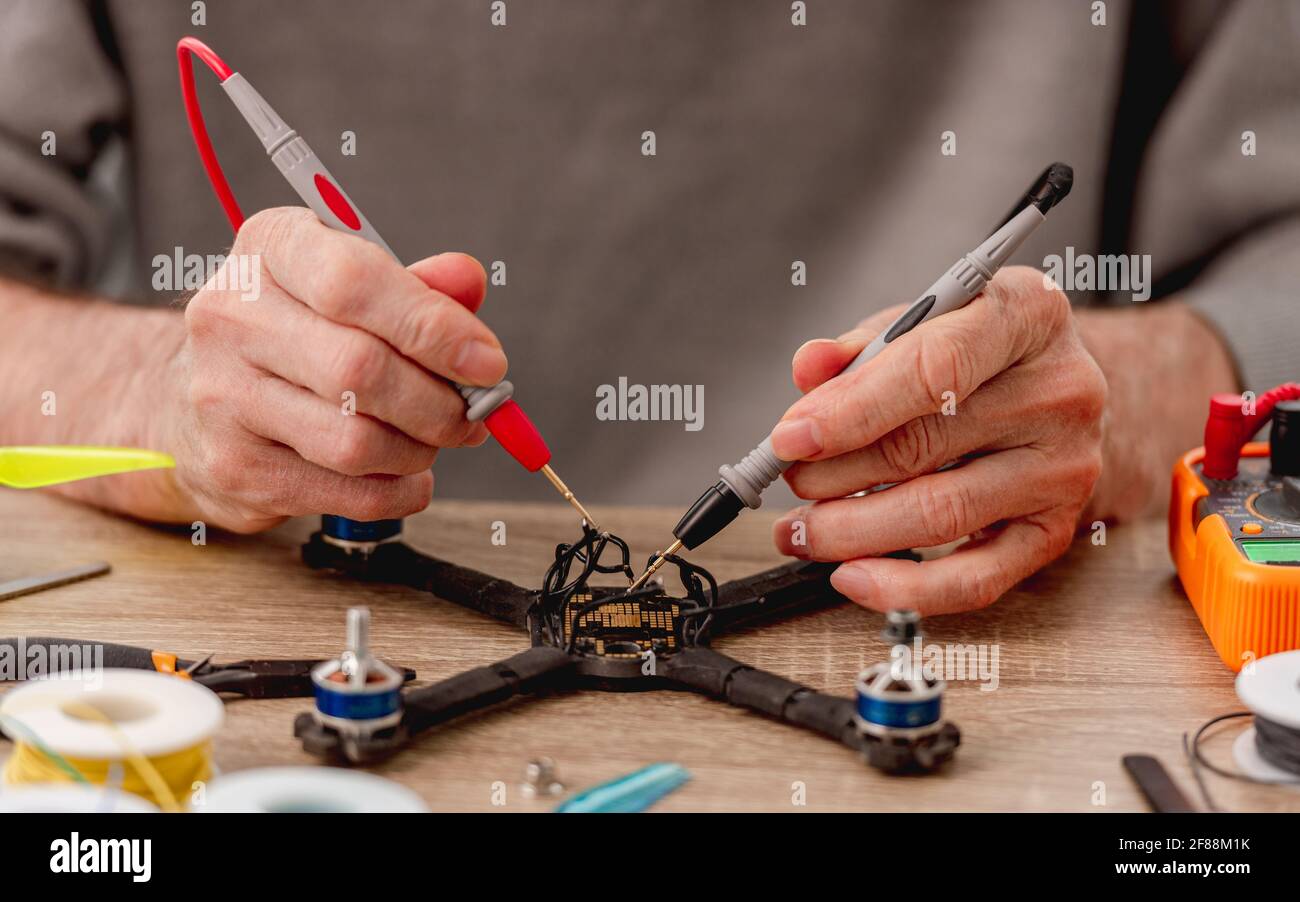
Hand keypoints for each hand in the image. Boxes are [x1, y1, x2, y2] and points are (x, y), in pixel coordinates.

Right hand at [161, 207, 502, 532]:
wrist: (189, 401)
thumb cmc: (296, 335)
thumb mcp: (350, 287)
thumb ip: (415, 285)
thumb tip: (468, 280)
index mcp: (269, 249)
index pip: (355, 283)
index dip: (433, 327)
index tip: (488, 362)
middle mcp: (230, 316)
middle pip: (361, 370)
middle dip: (438, 402)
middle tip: (473, 413)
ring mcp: (222, 396)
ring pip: (355, 441)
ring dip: (419, 450)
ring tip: (432, 439)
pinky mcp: (233, 466)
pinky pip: (346, 493)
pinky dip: (398, 491)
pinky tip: (407, 474)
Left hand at [769, 266, 1106, 614]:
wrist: (1060, 391)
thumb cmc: (980, 351)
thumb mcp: (924, 321)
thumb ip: (862, 344)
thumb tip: (809, 368)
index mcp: (1027, 316)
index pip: (933, 370)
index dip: (852, 410)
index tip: (790, 438)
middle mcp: (1059, 392)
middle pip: (923, 448)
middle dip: (832, 474)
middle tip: (788, 479)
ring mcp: (1063, 468)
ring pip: (939, 515)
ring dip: (850, 532)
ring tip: (800, 530)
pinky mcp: (1053, 530)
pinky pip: (975, 579)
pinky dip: (904, 587)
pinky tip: (852, 577)